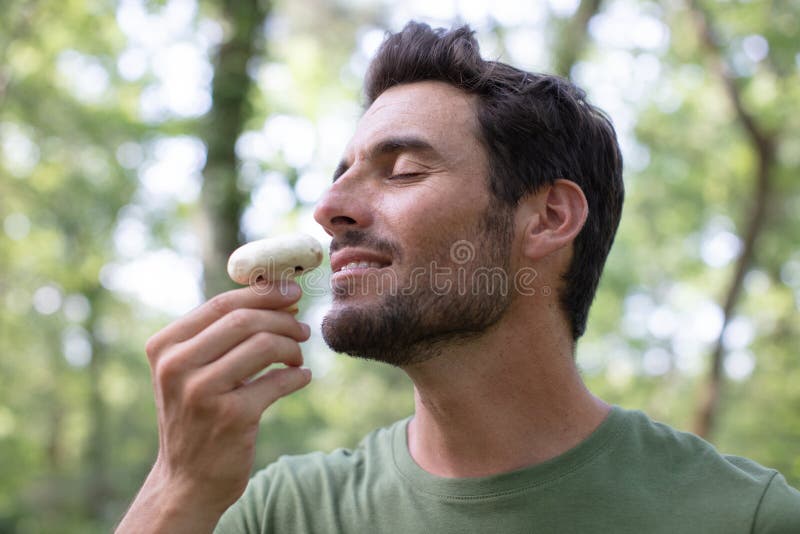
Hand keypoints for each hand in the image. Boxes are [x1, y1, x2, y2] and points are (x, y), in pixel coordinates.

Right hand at [116, 282, 311, 532]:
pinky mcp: (231, 416)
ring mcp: (203, 392)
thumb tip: (279, 295)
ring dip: (292, 346)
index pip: (221, 305)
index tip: (292, 291)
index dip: (263, 293)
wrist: (187, 480)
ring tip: (298, 356)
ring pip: (264, 345)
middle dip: (283, 319)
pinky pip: (278, 381)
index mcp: (164, 347)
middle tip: (302, 328)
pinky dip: (297, 375)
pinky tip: (301, 377)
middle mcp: (177, 366)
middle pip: (245, 321)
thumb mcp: (192, 369)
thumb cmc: (197, 414)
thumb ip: (221, 333)